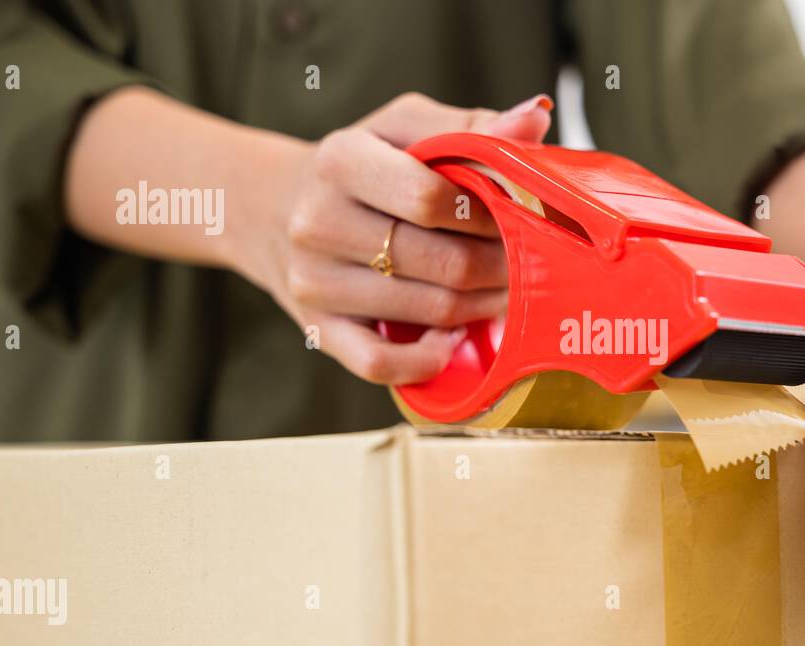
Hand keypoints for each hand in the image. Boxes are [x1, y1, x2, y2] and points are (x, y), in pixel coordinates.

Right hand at [240, 92, 553, 383]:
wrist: (271, 208)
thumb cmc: (359, 165)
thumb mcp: (402, 127)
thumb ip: (470, 126)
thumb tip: (534, 122)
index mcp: (341, 160)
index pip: (433, 198)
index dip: (490, 212)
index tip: (519, 214)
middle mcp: (319, 223)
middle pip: (443, 262)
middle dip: (503, 265)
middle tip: (531, 262)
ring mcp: (315, 283)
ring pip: (429, 310)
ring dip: (484, 306)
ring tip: (507, 290)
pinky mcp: (317, 330)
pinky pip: (380, 365)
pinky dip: (428, 359)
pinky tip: (452, 338)